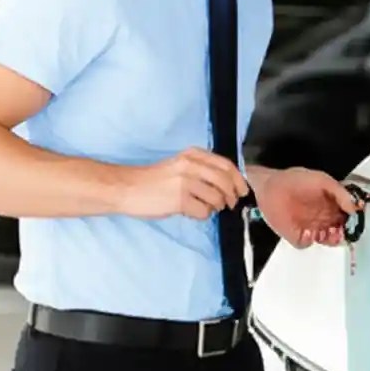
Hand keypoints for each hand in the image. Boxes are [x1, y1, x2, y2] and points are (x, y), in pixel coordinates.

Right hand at [119, 147, 248, 220]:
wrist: (127, 188)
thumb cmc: (153, 180)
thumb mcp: (179, 166)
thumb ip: (201, 170)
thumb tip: (228, 185)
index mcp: (193, 155)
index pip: (226, 165)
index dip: (238, 180)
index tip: (242, 191)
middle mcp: (191, 165)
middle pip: (226, 182)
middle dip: (232, 196)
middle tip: (229, 204)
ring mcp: (186, 182)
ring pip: (217, 198)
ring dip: (216, 207)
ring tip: (205, 207)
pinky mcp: (180, 200)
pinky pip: (204, 212)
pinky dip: (202, 215)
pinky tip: (191, 212)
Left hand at [254, 167, 361, 247]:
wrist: (269, 184)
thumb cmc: (296, 180)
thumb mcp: (323, 180)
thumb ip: (340, 193)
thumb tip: (356, 208)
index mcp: (331, 206)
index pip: (347, 219)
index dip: (352, 222)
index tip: (353, 222)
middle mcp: (322, 218)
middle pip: (339, 232)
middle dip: (342, 234)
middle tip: (341, 231)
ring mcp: (309, 227)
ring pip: (325, 240)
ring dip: (329, 239)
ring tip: (327, 233)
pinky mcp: (294, 234)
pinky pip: (305, 243)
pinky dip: (308, 240)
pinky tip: (309, 232)